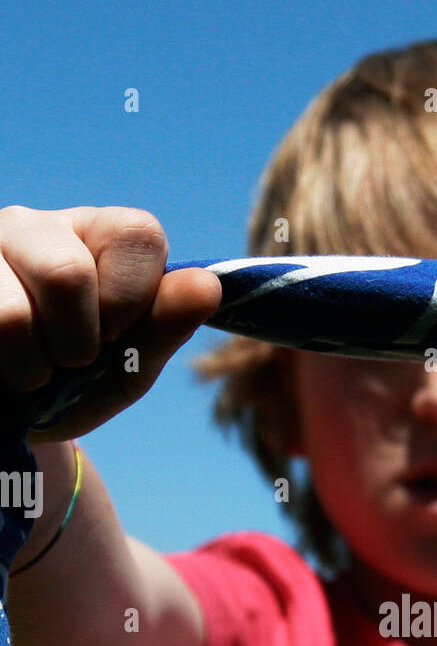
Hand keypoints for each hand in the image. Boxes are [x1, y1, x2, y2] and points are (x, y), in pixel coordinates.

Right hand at [0, 205, 222, 441]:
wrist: (18, 419)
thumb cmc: (78, 384)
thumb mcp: (132, 363)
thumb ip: (167, 326)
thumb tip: (208, 286)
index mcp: (101, 236)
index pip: (139, 234)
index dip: (132, 300)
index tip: (118, 335)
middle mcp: (40, 226)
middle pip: (68, 274)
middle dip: (78, 343)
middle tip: (70, 359)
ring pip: (14, 312)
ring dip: (33, 365)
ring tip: (32, 369)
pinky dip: (6, 367)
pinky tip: (3, 363)